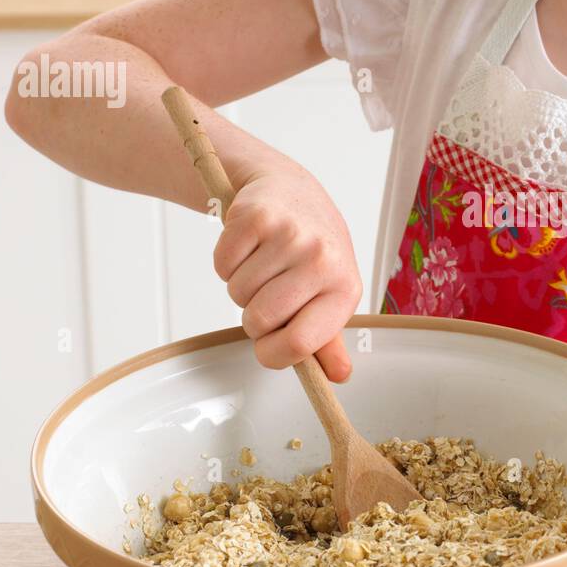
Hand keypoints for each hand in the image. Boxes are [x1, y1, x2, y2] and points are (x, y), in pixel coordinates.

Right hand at [213, 162, 362, 376]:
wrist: (290, 189)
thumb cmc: (311, 247)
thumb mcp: (328, 292)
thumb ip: (328, 340)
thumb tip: (339, 376)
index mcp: (344, 289)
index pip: (299, 345)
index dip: (272, 354)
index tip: (268, 345)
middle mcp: (323, 260)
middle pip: (258, 322)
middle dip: (253, 315)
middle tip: (269, 288)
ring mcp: (291, 236)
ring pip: (237, 294)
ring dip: (241, 285)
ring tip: (262, 262)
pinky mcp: (257, 216)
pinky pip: (222, 265)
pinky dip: (226, 261)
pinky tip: (248, 245)